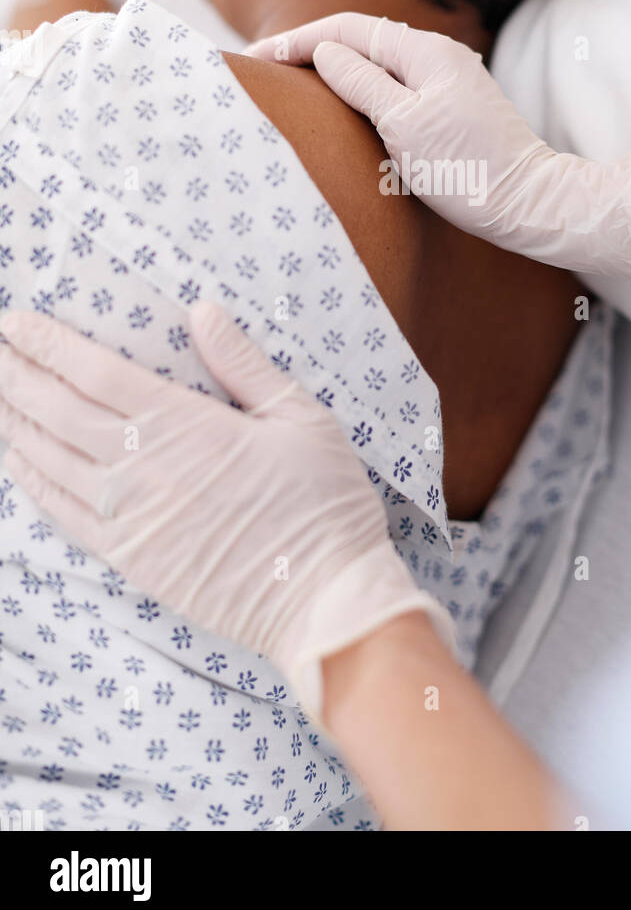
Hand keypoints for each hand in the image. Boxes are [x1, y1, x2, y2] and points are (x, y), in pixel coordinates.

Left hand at [0, 302, 453, 717]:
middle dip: (17, 374)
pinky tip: (17, 459)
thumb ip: (244, 363)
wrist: (322, 598)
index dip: (49, 345)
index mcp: (183, 424)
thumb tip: (201, 312)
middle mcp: (142, 468)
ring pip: (49, 459)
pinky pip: (62, 513)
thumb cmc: (322, 503)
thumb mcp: (301, 416)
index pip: (95, 372)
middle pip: (57, 410)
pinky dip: (32, 480)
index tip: (16, 323)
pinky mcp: (129, 559)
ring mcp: (129, 517)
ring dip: (14, 422)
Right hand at [246, 12, 630, 278]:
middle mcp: (438, 58)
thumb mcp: (403, 124)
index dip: (297, 41)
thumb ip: (361, 83)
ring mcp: (447, 84)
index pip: (346, 30)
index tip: (255, 58)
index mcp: (425, 52)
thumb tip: (325, 52)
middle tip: (263, 70)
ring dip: (334, 72)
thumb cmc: (470, 170)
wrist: (530, 204)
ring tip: (292, 86)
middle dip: (311, 51)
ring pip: (377, 67)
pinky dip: (360, 94)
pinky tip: (342, 111)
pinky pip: (394, 90)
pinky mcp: (452, 111)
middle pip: (361, 43)